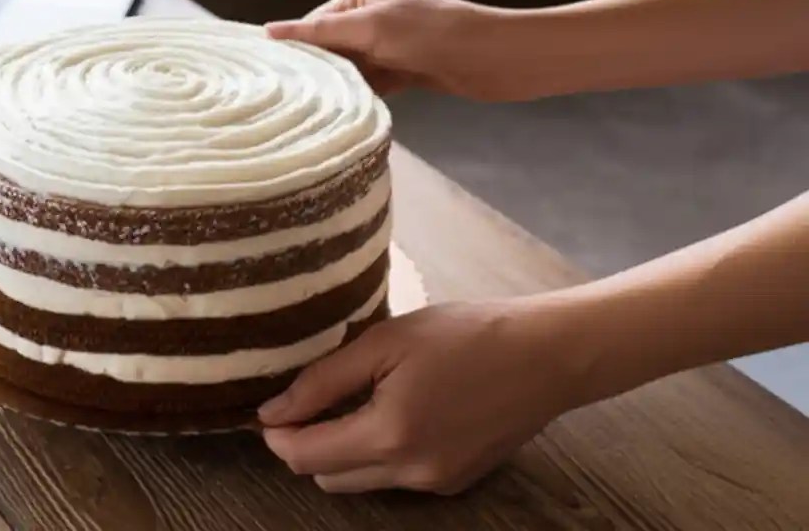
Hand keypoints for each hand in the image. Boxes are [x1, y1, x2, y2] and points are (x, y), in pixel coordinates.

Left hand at [260, 299, 581, 494]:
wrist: (547, 355)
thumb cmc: (467, 335)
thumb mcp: (385, 342)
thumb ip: (323, 381)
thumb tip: (274, 413)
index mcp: (390, 435)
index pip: (306, 457)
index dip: (278, 435)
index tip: (271, 409)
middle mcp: (412, 472)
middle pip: (328, 477)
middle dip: (307, 445)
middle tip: (309, 401)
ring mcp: (437, 483)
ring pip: (361, 482)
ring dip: (342, 452)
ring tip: (354, 401)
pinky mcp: (456, 482)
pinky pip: (397, 478)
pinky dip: (380, 454)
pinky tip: (394, 411)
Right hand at [266, 0, 514, 99]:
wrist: (492, 58)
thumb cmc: (431, 33)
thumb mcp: (369, 28)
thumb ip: (320, 32)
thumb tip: (269, 30)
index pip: (314, 23)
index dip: (297, 48)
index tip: (276, 78)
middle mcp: (372, 16)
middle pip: (330, 47)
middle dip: (318, 70)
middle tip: (291, 98)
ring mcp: (389, 45)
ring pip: (350, 69)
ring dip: (340, 86)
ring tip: (315, 109)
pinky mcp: (405, 71)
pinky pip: (371, 85)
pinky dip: (361, 96)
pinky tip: (347, 112)